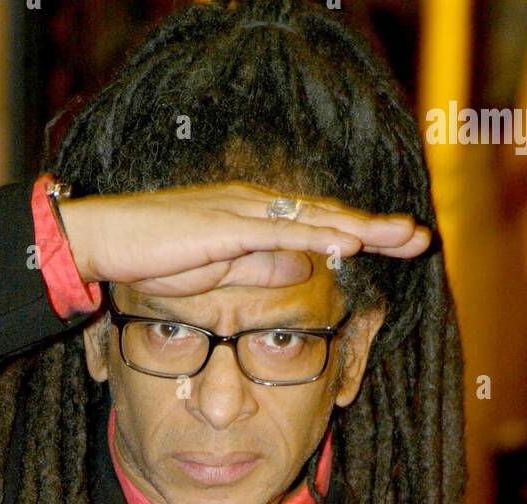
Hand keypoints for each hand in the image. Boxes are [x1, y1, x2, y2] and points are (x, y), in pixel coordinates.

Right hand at [58, 180, 431, 297]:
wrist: (105, 239)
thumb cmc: (153, 256)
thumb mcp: (218, 273)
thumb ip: (260, 268)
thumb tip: (303, 267)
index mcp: (253, 219)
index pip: (316, 225)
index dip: (358, 234)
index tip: (395, 246)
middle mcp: (255, 207)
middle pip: (327, 216)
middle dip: (377, 227)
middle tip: (421, 237)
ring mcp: (242, 212)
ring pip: (316, 219)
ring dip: (363, 228)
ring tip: (404, 237)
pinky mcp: (226, 226)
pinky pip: (282, 231)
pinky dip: (320, 235)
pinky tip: (351, 242)